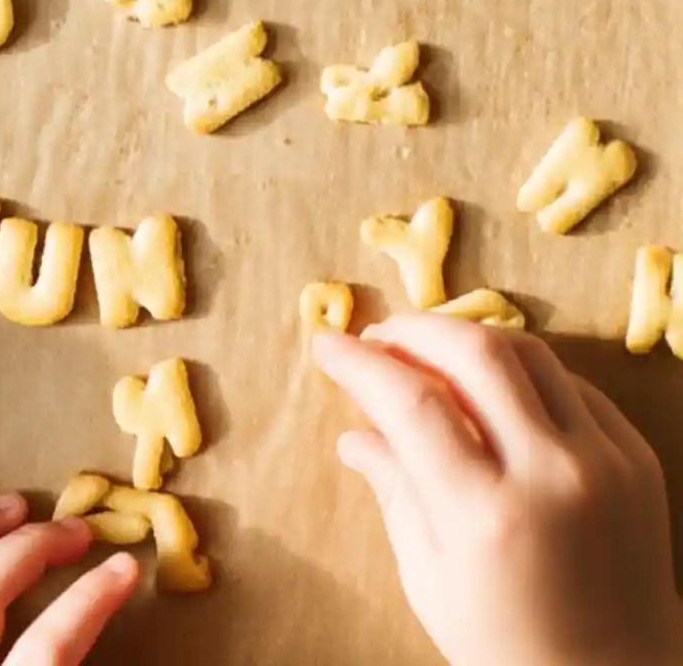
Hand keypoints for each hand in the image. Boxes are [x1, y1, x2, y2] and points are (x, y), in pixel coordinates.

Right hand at [314, 314, 682, 665]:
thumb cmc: (502, 644)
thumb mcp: (429, 579)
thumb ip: (396, 493)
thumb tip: (355, 433)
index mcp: (486, 515)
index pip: (413, 405)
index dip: (361, 364)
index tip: (327, 345)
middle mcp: (552, 474)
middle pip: (477, 354)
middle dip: (415, 329)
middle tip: (376, 336)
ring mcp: (605, 460)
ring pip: (531, 355)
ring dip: (467, 338)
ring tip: (425, 350)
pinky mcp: (637, 456)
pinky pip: (572, 386)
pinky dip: (520, 373)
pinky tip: (488, 387)